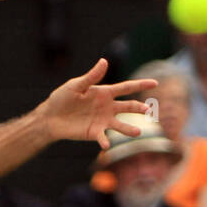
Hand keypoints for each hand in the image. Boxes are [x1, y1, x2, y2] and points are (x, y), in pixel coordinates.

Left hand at [41, 58, 158, 147]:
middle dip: (138, 108)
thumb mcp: (76, 85)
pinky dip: (105, 141)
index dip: (140, 85)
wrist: (51, 117)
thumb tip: (105, 61)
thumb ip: (91, 77)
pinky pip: (103, 138)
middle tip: (148, 110)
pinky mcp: (94, 132)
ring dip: (129, 129)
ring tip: (138, 132)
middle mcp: (107, 107)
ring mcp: (102, 121)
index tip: (155, 83)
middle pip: (127, 107)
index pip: (126, 88)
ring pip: (120, 125)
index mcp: (105, 93)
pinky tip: (106, 146)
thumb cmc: (62, 98)